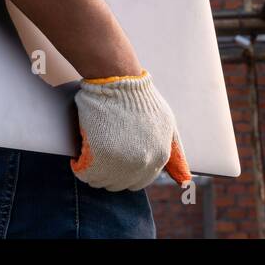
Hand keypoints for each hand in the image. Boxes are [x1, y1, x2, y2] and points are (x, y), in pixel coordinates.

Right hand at [70, 71, 191, 190]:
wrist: (120, 80)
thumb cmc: (141, 98)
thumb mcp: (167, 124)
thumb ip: (175, 151)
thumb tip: (185, 180)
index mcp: (160, 156)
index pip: (140, 181)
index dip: (125, 172)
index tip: (114, 161)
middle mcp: (143, 163)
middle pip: (120, 184)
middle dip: (108, 173)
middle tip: (99, 157)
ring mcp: (121, 161)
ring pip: (100, 181)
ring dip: (93, 171)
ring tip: (88, 154)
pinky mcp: (99, 155)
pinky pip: (84, 173)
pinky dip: (79, 166)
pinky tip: (78, 155)